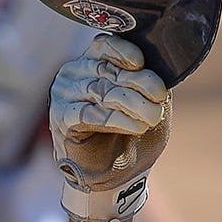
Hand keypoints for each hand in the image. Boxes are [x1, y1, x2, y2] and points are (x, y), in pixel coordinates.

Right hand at [49, 33, 170, 221]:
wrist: (117, 175)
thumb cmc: (133, 135)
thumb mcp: (148, 101)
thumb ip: (149, 81)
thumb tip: (160, 68)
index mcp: (92, 62)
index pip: (105, 45)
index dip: (124, 51)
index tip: (142, 64)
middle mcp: (73, 74)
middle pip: (108, 70)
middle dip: (139, 83)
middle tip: (159, 98)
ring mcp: (64, 95)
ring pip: (102, 91)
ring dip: (133, 104)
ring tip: (152, 117)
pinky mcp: (61, 119)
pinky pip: (90, 114)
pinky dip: (117, 120)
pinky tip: (136, 127)